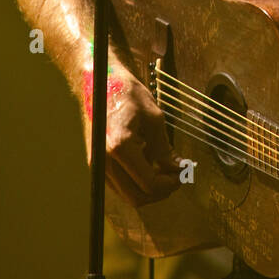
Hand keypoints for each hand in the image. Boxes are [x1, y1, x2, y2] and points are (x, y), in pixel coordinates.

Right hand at [81, 57, 181, 207]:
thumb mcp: (154, 117)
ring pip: (128, 195)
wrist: (99, 81)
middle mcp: (104, 160)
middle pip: (137, 198)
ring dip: (148, 188)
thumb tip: (178, 169)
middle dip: (160, 191)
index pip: (149, 184)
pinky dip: (136, 181)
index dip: (171, 184)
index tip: (182, 174)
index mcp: (120, 146)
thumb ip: (165, 149)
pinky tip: (148, 162)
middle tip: (176, 177)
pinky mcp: (96, 163)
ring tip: (164, 168)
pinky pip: (119, 185)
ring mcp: (97, 163)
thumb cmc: (127, 93)